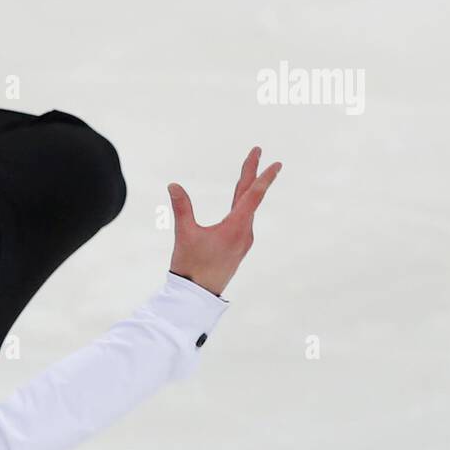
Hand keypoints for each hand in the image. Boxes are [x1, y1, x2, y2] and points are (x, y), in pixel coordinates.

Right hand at [167, 147, 280, 295]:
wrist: (197, 296)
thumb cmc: (192, 266)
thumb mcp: (185, 234)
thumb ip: (181, 208)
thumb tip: (174, 185)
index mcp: (236, 227)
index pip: (253, 195)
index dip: (263, 176)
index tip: (275, 162)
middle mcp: (245, 232)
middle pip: (250, 197)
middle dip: (253, 174)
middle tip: (258, 154)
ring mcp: (243, 241)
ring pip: (246, 209)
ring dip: (247, 189)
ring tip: (248, 173)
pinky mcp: (237, 247)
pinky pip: (242, 220)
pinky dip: (242, 205)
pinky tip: (238, 204)